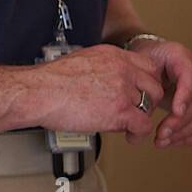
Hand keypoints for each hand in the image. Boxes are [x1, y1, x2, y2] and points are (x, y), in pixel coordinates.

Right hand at [30, 44, 165, 140]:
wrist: (38, 92)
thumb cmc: (50, 81)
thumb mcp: (81, 61)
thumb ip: (103, 67)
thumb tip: (109, 79)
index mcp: (112, 54)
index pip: (148, 65)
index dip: (147, 81)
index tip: (141, 91)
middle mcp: (121, 69)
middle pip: (154, 86)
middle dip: (148, 101)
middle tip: (138, 110)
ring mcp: (122, 90)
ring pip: (148, 107)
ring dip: (139, 118)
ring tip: (129, 125)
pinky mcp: (120, 111)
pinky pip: (143, 125)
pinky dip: (138, 134)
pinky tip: (130, 136)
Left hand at [128, 38, 191, 147]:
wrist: (153, 59)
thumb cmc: (147, 58)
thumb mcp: (142, 60)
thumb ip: (145, 77)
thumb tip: (146, 101)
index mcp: (184, 59)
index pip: (191, 78)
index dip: (185, 96)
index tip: (176, 111)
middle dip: (179, 122)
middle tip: (161, 133)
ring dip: (184, 133)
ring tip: (163, 140)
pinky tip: (175, 141)